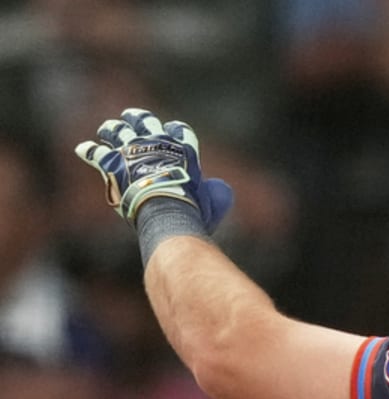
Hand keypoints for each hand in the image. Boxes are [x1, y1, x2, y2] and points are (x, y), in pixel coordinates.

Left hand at [74, 108, 232, 231]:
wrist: (164, 209)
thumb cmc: (191, 209)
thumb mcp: (212, 203)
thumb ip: (217, 194)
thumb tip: (221, 188)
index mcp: (182, 149)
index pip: (179, 130)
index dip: (174, 129)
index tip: (170, 128)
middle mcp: (156, 143)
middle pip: (145, 121)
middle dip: (138, 117)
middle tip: (131, 116)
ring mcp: (131, 150)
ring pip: (118, 130)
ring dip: (111, 128)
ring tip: (106, 128)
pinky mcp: (111, 162)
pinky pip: (96, 152)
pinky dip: (89, 150)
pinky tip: (82, 148)